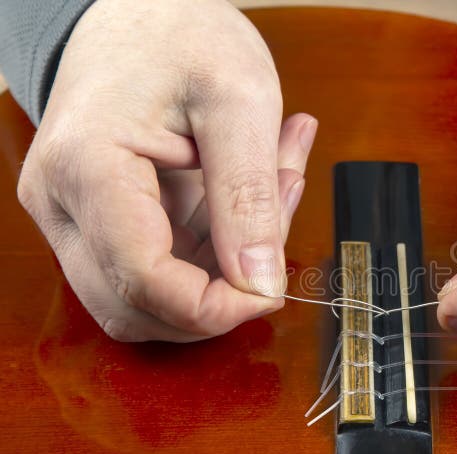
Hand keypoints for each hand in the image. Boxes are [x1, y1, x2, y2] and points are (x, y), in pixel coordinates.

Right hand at [17, 0, 316, 340]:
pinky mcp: (100, 221)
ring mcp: (76, 217)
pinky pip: (161, 267)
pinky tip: (255, 194)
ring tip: (274, 188)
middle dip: (224, 290)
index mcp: (87, 168)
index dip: (217, 307)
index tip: (273, 286)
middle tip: (280, 217)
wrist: (136, 10)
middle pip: (142, 306)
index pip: (145, 282)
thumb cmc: (177, 32)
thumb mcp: (238, 99)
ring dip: (224, 270)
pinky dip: (217, 250)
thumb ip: (250, 195)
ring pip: (153, 297)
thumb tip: (262, 282)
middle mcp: (63, 204)